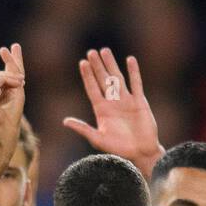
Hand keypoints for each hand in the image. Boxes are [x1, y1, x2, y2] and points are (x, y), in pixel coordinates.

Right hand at [0, 43, 26, 148]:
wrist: (0, 148)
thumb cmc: (1, 134)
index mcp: (16, 98)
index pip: (15, 75)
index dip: (10, 61)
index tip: (5, 49)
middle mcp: (14, 97)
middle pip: (15, 74)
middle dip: (13, 60)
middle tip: (14, 45)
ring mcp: (7, 101)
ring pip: (6, 79)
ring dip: (6, 66)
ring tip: (5, 53)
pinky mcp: (0, 105)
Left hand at [63, 48, 163, 176]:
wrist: (140, 154)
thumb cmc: (119, 150)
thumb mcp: (98, 139)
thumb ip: (83, 128)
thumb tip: (65, 121)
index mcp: (102, 111)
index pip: (92, 89)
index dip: (87, 76)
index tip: (82, 63)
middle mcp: (113, 103)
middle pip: (103, 80)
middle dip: (97, 66)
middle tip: (91, 52)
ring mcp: (126, 101)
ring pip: (117, 78)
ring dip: (111, 64)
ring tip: (105, 51)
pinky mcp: (140, 102)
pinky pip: (136, 84)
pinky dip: (134, 72)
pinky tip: (130, 60)